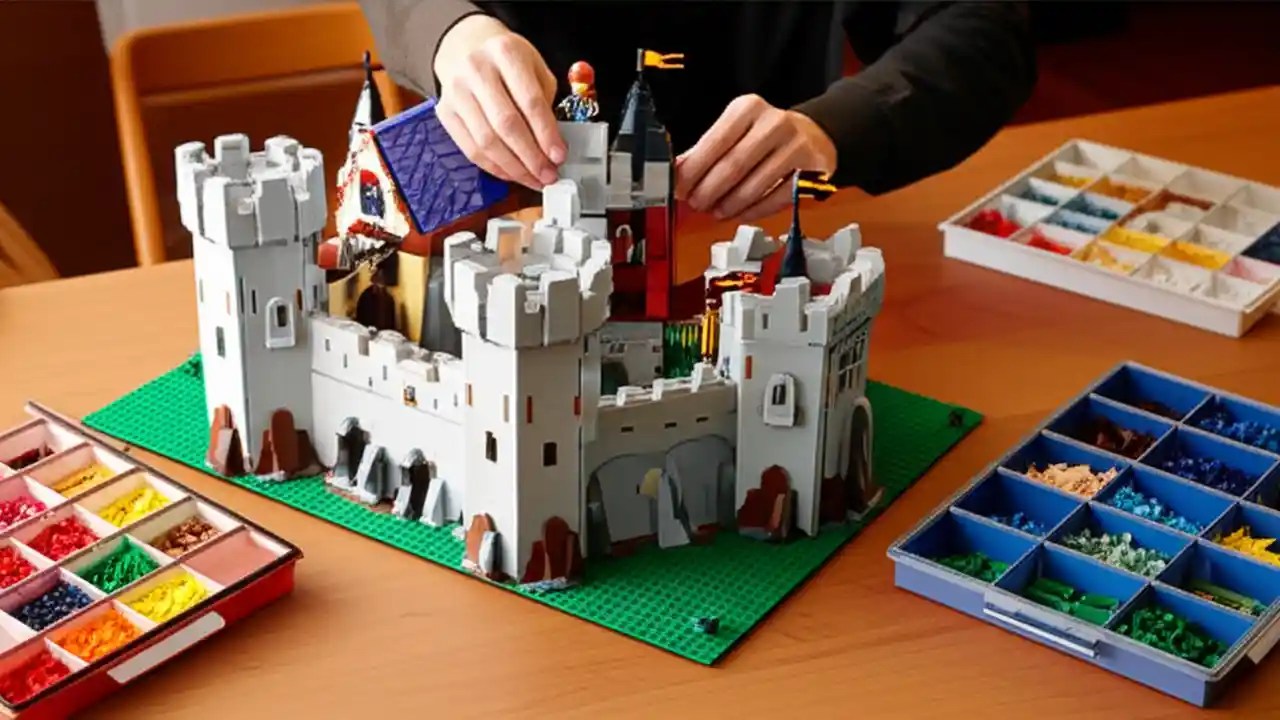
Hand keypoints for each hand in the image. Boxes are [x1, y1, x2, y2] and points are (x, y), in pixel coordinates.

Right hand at [433, 15, 565, 188]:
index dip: (546, 134)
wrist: (467, 49)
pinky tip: (511, 173)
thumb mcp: (535, 69)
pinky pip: (470, 149)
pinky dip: (494, 167)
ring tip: (532, 179)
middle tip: (547, 175)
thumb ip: (546, 104)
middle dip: (530, 157)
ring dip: (513, 168)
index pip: (530, 102)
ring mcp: (456, 91)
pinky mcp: (445, 112)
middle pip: (506, 124)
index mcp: (506, 53)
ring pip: (486, 141)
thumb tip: (553, 149)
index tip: (558, 156)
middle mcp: (476, 69)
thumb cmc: (508, 63)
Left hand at [676, 94, 837, 221]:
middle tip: (696, 204)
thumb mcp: (736, 131)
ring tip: (716, 211)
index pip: (715, 141)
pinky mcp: (811, 170)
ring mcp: (796, 146)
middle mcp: (774, 123)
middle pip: (734, 165)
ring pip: (755, 185)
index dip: (693, 170)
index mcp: (748, 108)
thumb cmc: (766, 136)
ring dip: (730, 204)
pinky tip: (740, 214)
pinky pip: (776, 198)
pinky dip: (754, 211)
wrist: (813, 135)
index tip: (679, 188)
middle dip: (709, 190)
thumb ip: (706, 150)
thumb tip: (678, 174)